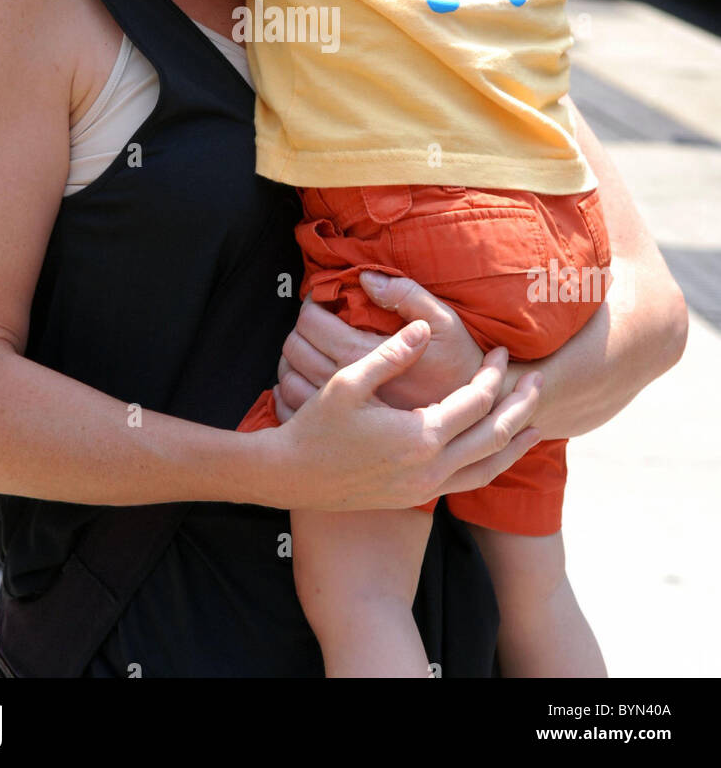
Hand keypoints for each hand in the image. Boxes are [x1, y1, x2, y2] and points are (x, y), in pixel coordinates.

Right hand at [267, 328, 542, 510]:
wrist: (289, 477)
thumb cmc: (315, 426)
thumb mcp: (349, 382)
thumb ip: (391, 354)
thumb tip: (422, 329)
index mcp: (418, 436)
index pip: (474, 402)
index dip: (492, 374)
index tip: (500, 352)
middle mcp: (429, 468)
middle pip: (494, 437)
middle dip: (521, 408)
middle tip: (539, 383)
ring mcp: (424, 488)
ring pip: (488, 469)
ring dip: (514, 444)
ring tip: (535, 427)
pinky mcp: (415, 498)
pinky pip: (469, 483)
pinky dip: (491, 467)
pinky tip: (493, 454)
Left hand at [273, 273, 483, 420]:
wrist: (476, 418)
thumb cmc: (459, 366)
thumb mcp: (444, 322)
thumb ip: (407, 295)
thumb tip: (368, 279)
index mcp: (369, 359)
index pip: (313, 325)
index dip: (311, 306)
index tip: (320, 300)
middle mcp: (350, 390)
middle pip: (296, 351)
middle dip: (297, 331)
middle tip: (311, 323)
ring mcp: (343, 416)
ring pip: (289, 382)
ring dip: (290, 362)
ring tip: (307, 350)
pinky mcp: (341, 436)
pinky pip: (295, 411)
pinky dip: (289, 393)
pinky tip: (304, 382)